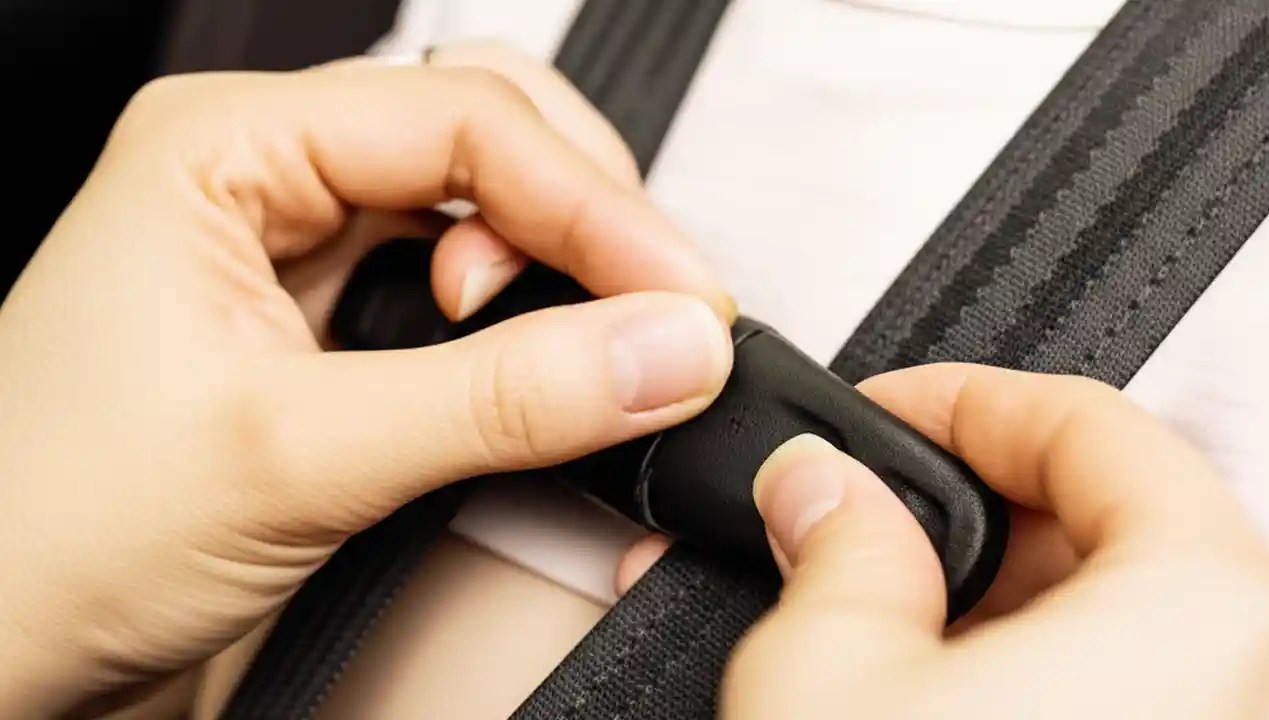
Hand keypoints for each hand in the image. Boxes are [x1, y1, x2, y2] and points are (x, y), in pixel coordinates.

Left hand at [0, 47, 735, 715]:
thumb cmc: (46, 534)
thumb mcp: (297, 454)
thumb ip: (501, 398)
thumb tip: (662, 349)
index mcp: (225, 149)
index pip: (465, 125)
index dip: (594, 206)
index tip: (682, 296)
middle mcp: (264, 180)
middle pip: (484, 145)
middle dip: (585, 223)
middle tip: (657, 317)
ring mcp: (294, 255)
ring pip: (478, 215)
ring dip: (557, 274)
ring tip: (586, 353)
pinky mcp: (322, 330)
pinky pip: (456, 295)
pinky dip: (520, 329)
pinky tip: (534, 373)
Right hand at [716, 364, 1268, 717]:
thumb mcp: (825, 677)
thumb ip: (835, 542)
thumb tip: (820, 489)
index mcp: (1199, 613)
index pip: (1092, 424)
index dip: (959, 400)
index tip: (880, 414)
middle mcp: (1247, 679)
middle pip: (1110, 522)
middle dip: (959, 510)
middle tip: (858, 519)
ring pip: (1108, 622)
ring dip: (979, 603)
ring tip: (868, 621)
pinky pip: (1110, 693)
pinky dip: (1018, 676)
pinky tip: (920, 692)